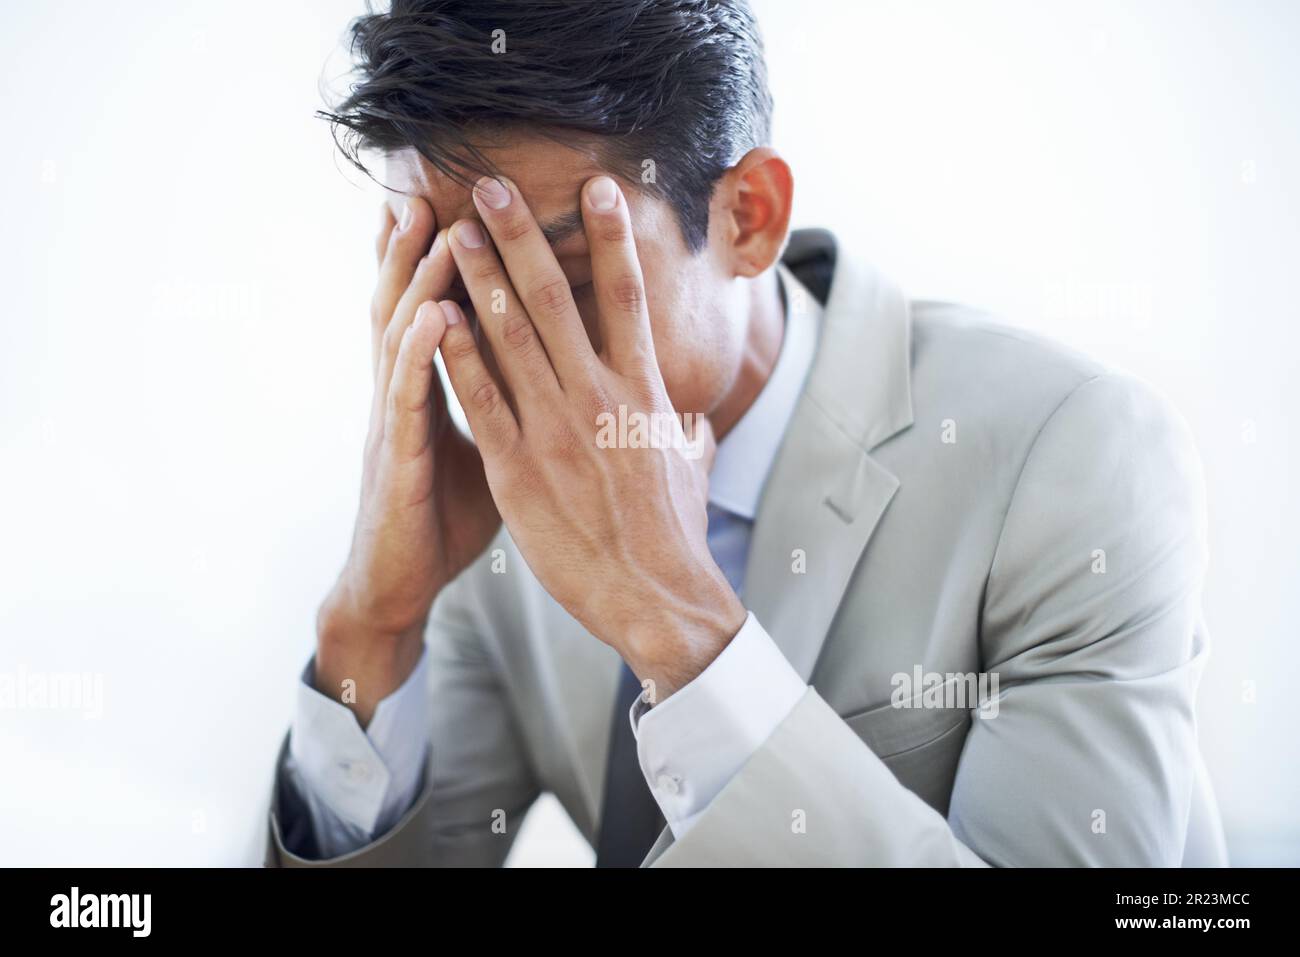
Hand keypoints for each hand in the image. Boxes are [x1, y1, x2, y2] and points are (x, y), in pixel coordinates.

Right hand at [316, 198, 500, 723]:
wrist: (398, 581)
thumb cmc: (442, 516)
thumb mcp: (488, 451)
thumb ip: (507, 407)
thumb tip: (555, 383)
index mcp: (429, 389)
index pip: (435, 306)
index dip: (439, 257)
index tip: (458, 202)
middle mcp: (406, 394)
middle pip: (409, 302)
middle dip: (418, 243)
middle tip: (430, 180)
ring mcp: (397, 423)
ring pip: (401, 335)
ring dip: (414, 276)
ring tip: (428, 221)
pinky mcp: (400, 460)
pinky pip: (409, 400)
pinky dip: (417, 355)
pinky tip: (433, 316)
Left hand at [435, 174, 745, 699]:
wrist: (656, 595)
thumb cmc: (676, 533)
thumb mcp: (690, 465)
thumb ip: (682, 427)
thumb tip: (691, 413)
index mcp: (645, 391)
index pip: (627, 298)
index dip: (611, 239)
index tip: (597, 188)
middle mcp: (599, 397)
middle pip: (555, 298)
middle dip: (522, 236)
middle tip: (493, 186)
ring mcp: (555, 429)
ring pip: (511, 335)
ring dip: (479, 275)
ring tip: (453, 229)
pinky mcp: (517, 467)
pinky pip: (481, 397)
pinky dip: (456, 351)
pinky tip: (433, 315)